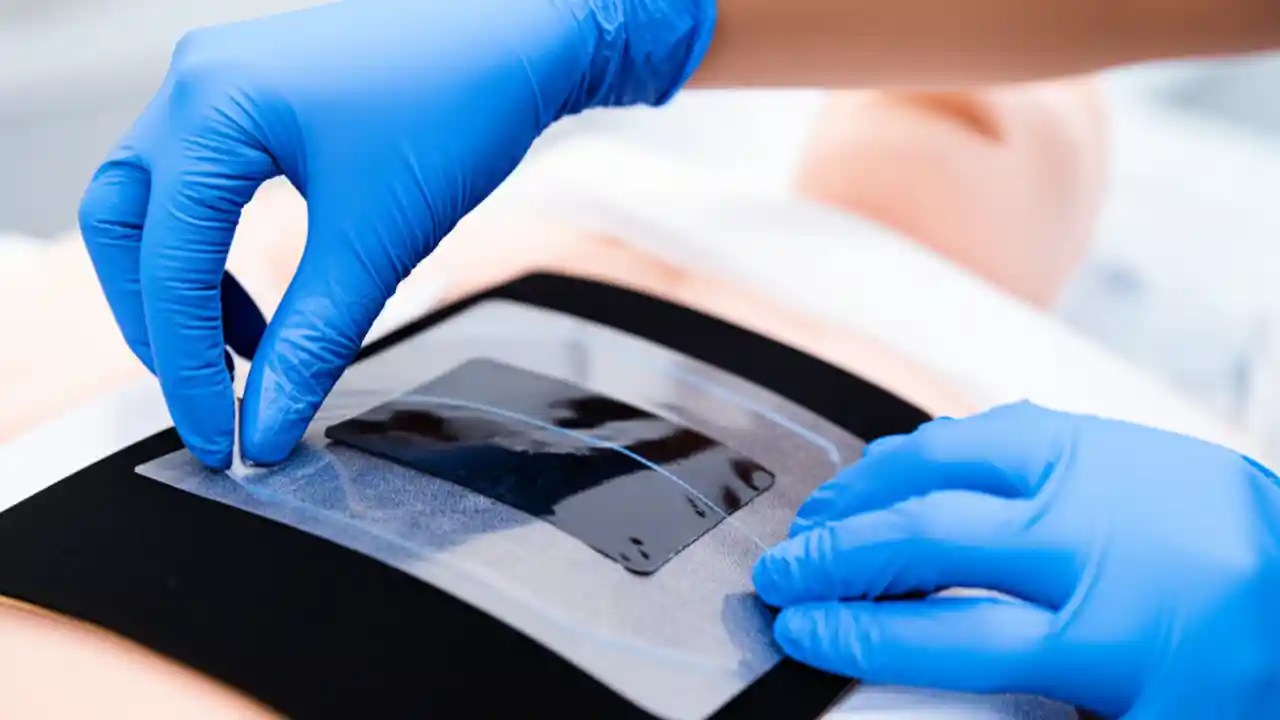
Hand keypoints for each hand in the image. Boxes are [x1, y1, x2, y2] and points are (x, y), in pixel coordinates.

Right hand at [77, 0, 711, 467]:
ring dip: (185, 287)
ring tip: (240, 352)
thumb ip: (314, 338)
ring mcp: (224, 81)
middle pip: (127, 227)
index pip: (168, 263)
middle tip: (202, 394)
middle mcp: (199, 83)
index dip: (184, 365)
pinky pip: (204, 184)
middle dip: (156, 321)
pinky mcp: (258, 95)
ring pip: (157, 204)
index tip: (216, 434)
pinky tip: (262, 298)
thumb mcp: (380, 238)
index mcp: (213, 108)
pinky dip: (218, 250)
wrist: (527, 33)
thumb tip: (271, 421)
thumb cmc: (463, 99)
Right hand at [753, 402, 1279, 717]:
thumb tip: (947, 692)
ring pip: (945, 463)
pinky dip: (925, 449)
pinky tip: (895, 465)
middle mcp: (1081, 540)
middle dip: (837, 556)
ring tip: (819, 514)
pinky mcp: (1095, 436)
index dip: (856, 634)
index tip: (802, 630)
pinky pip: (987, 430)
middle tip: (783, 570)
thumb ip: (1043, 710)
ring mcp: (1086, 475)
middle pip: (926, 539)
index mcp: (1099, 632)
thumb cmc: (1240, 661)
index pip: (940, 635)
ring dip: (867, 489)